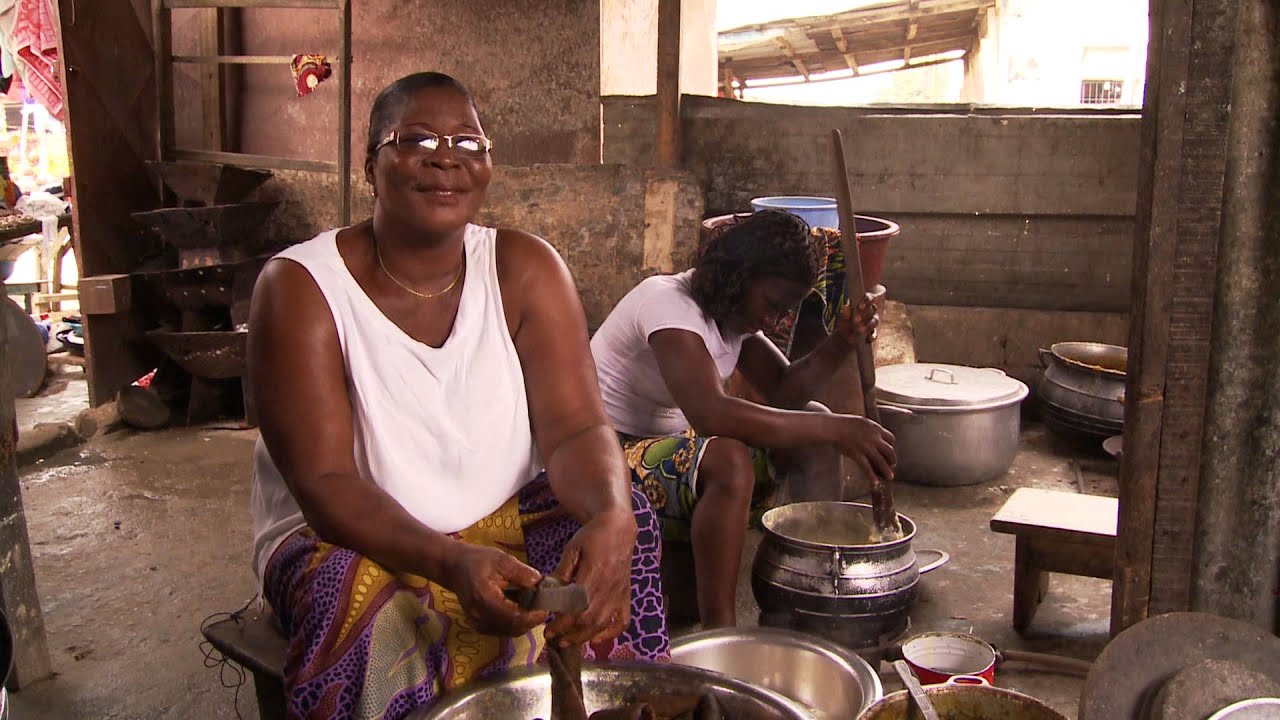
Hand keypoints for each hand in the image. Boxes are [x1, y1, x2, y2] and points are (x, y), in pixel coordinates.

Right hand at [442, 542, 548, 635]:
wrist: (455, 568)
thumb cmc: (478, 560)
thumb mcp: (501, 559)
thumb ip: (520, 571)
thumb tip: (540, 583)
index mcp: (484, 597)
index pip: (513, 616)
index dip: (533, 616)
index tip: (546, 606)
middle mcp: (479, 615)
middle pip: (513, 628)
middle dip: (531, 620)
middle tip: (543, 605)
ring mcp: (478, 623)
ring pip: (509, 632)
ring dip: (524, 623)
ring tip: (532, 606)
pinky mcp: (479, 626)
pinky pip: (502, 631)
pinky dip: (515, 624)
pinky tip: (519, 610)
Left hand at [545, 508, 635, 646]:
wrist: (618, 528)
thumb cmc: (593, 536)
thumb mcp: (572, 549)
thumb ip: (562, 572)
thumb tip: (547, 593)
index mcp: (593, 575)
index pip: (576, 607)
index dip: (561, 623)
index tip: (547, 629)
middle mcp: (608, 588)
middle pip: (588, 621)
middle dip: (569, 634)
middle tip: (552, 638)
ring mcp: (619, 594)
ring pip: (602, 624)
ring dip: (584, 637)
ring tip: (567, 641)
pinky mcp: (625, 597)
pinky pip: (622, 621)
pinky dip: (610, 634)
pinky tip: (596, 639)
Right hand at [830, 414, 895, 481]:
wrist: (833, 427)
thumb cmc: (843, 423)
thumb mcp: (861, 421)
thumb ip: (869, 429)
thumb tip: (871, 433)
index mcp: (875, 428)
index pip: (890, 438)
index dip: (891, 446)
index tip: (889, 451)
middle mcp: (874, 438)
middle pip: (889, 451)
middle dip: (892, 459)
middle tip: (892, 465)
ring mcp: (866, 447)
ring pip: (881, 461)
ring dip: (886, 470)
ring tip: (889, 477)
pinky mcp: (858, 455)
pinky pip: (867, 468)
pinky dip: (872, 476)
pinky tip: (875, 483)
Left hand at [834, 292, 878, 344]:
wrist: (844, 338)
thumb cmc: (844, 324)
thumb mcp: (841, 319)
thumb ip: (844, 314)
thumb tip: (846, 307)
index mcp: (863, 305)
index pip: (869, 298)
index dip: (867, 300)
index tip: (860, 306)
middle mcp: (870, 312)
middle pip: (873, 308)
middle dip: (867, 312)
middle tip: (858, 318)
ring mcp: (872, 322)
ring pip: (875, 320)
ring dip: (869, 324)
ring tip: (860, 330)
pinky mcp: (873, 333)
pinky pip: (875, 333)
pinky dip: (872, 336)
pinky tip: (868, 338)